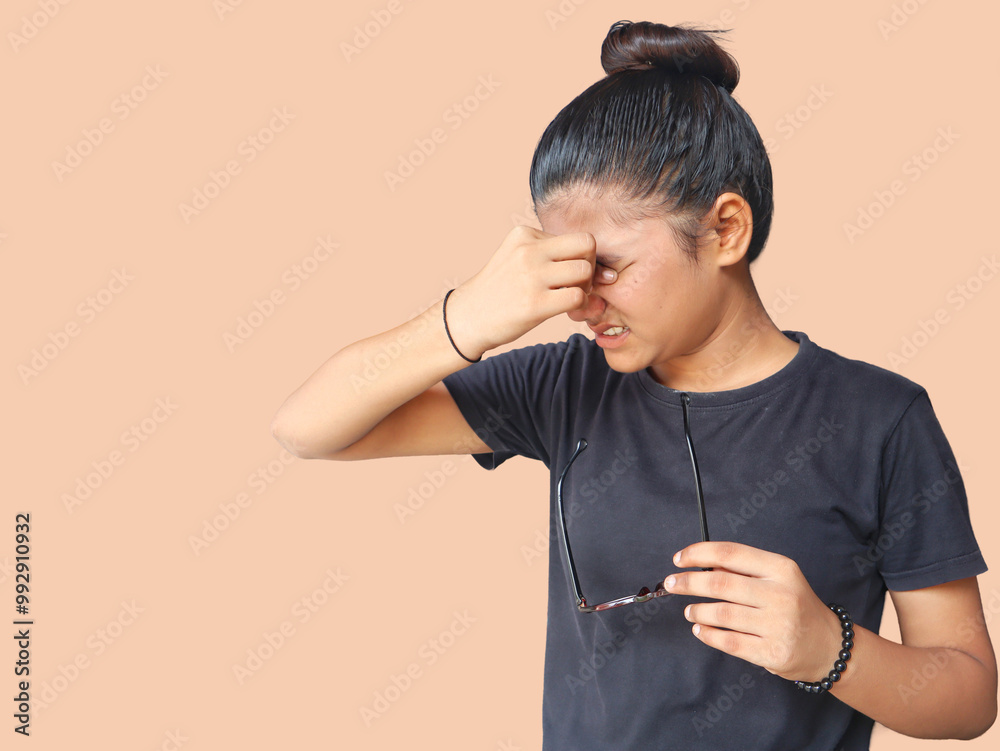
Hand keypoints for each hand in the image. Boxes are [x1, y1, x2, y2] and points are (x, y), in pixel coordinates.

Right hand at [444, 225, 617, 357]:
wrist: (468, 318)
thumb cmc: (499, 290)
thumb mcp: (517, 258)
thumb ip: (550, 254)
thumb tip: (604, 270)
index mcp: (524, 234)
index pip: (574, 237)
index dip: (581, 256)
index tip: (568, 274)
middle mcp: (528, 250)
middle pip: (586, 245)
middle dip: (590, 265)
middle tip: (578, 283)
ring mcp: (531, 276)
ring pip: (585, 270)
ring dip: (586, 286)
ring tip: (569, 296)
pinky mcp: (535, 303)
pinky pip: (578, 297)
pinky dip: (580, 305)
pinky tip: (565, 309)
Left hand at [663, 541, 844, 682]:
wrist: (829, 647)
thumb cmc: (795, 606)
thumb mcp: (779, 578)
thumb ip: (743, 569)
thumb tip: (702, 564)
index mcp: (781, 569)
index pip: (731, 553)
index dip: (699, 553)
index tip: (679, 559)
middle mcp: (781, 594)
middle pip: (721, 582)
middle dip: (688, 582)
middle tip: (671, 584)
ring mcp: (778, 625)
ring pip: (721, 613)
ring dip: (697, 611)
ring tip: (690, 611)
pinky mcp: (772, 653)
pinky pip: (729, 642)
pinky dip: (708, 634)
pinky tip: (700, 629)